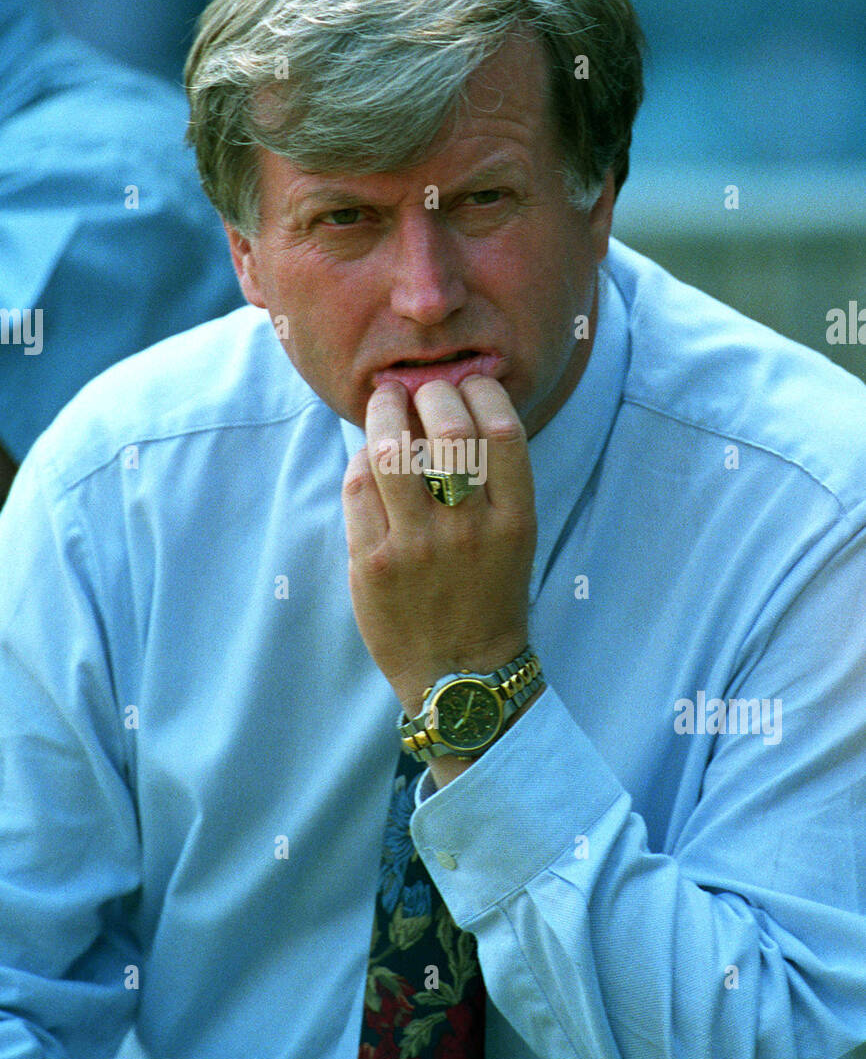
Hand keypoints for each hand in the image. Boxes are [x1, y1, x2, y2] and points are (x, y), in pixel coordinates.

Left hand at [342, 374, 536, 726]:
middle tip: (419, 388)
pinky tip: (370, 456)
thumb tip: (456, 407)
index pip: (502, 429)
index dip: (481, 390)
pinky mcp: (372, 562)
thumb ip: (494, 482)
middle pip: (448, 428)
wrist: (460, 677)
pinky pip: (359, 486)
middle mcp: (470, 529)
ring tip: (385, 401)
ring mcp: (418, 546)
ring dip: (385, 412)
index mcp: (515, 521)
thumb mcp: (515, 541)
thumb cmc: (487, 597)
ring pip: (393, 450)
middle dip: (430, 392)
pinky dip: (363, 458)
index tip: (466, 382)